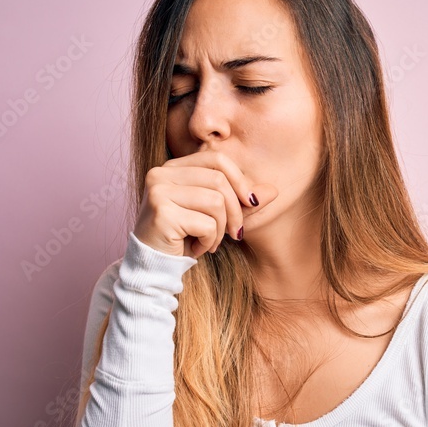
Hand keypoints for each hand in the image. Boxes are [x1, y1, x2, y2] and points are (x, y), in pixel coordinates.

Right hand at [132, 151, 277, 258]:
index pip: (216, 159)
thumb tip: (274, 191)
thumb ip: (241, 200)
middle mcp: (161, 174)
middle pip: (219, 181)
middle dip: (235, 211)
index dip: (240, 180)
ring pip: (215, 202)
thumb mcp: (214, 214)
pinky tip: (196, 249)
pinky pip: (206, 224)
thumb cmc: (183, 237)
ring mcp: (158, 192)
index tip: (251, 203)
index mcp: (172, 167)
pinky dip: (209, 241)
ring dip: (220, 229)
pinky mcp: (162, 214)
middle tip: (235, 234)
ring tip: (210, 242)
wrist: (153, 267)